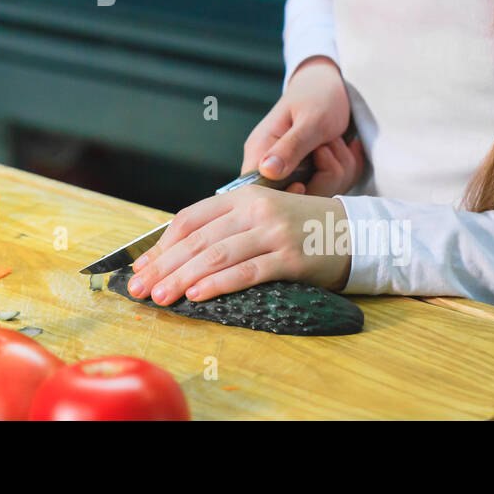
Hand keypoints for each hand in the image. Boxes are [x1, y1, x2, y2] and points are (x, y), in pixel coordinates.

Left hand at [125, 186, 351, 304]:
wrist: (354, 232)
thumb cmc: (301, 227)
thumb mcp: (261, 215)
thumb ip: (227, 226)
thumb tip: (180, 254)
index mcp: (242, 197)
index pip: (190, 218)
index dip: (162, 244)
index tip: (142, 266)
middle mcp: (255, 210)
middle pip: (197, 239)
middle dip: (163, 265)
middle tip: (139, 287)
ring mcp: (273, 233)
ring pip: (216, 256)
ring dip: (183, 278)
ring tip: (160, 296)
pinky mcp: (290, 258)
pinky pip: (247, 272)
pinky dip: (218, 283)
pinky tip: (198, 294)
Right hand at [243, 56, 365, 194]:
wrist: (333, 84)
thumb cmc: (317, 95)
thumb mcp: (310, 120)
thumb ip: (290, 147)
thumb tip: (267, 171)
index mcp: (261, 151)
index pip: (256, 191)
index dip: (281, 196)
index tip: (302, 185)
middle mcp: (273, 166)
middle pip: (294, 199)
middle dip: (323, 177)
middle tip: (330, 148)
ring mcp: (294, 171)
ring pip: (319, 193)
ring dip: (339, 168)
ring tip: (337, 141)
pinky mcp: (313, 173)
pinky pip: (332, 185)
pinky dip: (345, 168)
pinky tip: (343, 147)